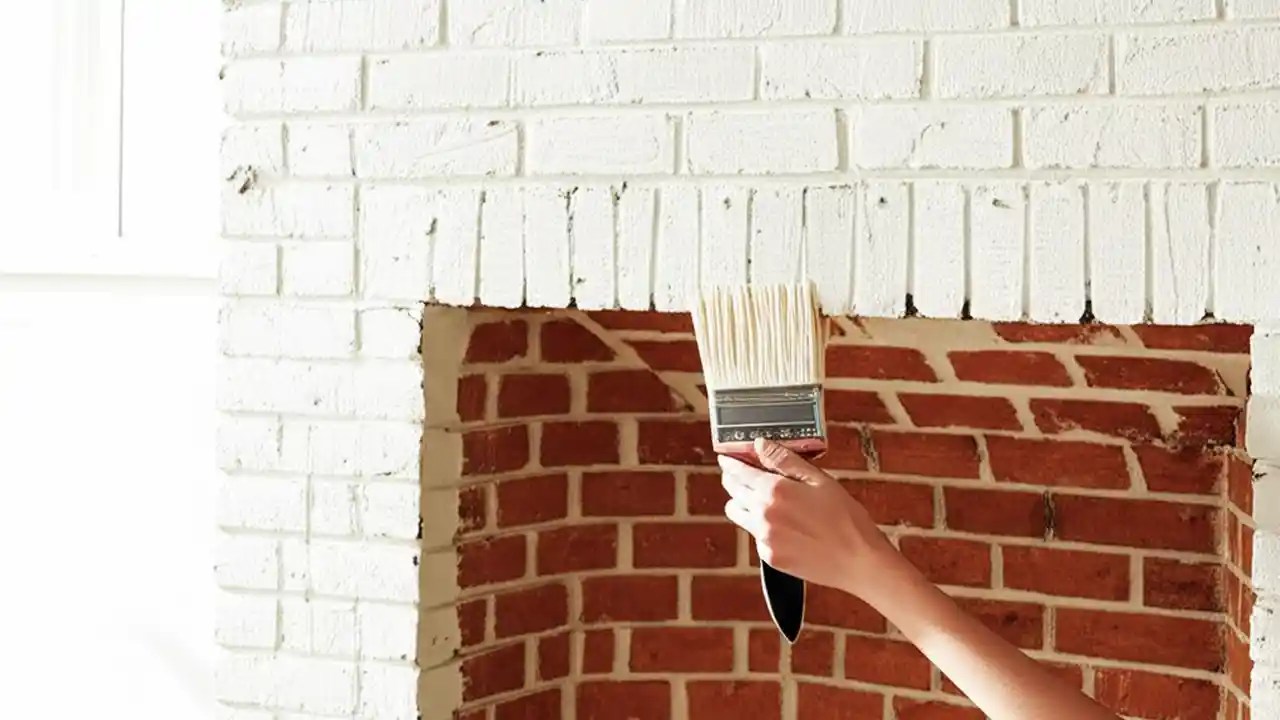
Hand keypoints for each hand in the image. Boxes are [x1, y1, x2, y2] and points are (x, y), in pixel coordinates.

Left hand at [718, 437, 896, 595]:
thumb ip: (785, 461)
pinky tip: (784, 524)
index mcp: (775, 492)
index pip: (739, 473)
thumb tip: (760, 445)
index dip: (731, 463)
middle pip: (733, 492)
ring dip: (743, 503)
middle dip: (734, 480)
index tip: (727, 458)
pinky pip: (755, 536)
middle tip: (743, 474)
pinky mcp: (770, 558)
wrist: (859, 561)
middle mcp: (763, 516)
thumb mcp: (820, 480)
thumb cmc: (846, 518)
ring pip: (739, 514)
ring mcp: (765, 539)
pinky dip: (761, 526)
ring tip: (762, 499)